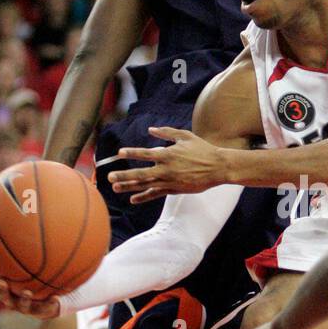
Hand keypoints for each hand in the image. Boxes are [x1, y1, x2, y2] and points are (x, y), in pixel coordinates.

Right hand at [0, 250, 59, 316]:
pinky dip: (51, 302)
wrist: (45, 305)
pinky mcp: (41, 311)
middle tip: (2, 282)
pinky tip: (56, 298)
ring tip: (28, 292)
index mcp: (6, 292)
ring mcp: (26, 308)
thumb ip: (12, 256)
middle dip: (2, 290)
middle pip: (4, 297)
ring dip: (25, 299)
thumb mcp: (20, 270)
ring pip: (24, 305)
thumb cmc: (29, 284)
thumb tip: (0, 233)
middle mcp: (13, 301)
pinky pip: (46, 307)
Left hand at [109, 127, 227, 203]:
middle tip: (110, 177)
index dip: (131, 153)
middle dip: (124, 175)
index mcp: (168, 154)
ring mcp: (169, 181)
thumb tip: (151, 129)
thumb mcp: (185, 136)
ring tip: (115, 188)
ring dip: (129, 187)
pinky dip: (144, 197)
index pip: (145, 153)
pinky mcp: (174, 189)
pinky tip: (132, 199)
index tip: (119, 153)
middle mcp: (166, 169)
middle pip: (140, 173)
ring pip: (145, 185)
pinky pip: (155, 194)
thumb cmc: (202, 149)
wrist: (218, 167)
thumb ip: (167, 133)